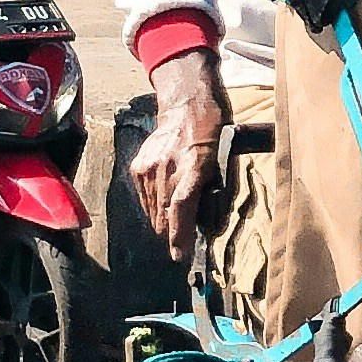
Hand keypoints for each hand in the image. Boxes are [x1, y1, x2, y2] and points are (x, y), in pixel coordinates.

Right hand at [130, 46, 231, 256]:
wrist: (186, 105)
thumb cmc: (213, 134)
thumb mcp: (224, 164)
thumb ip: (217, 197)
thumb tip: (210, 228)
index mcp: (192, 167)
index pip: (181, 208)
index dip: (179, 235)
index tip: (179, 256)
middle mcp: (166, 168)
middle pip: (164, 215)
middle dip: (173, 234)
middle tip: (182, 243)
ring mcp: (147, 167)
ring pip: (152, 211)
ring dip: (163, 220)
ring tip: (175, 217)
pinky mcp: (137, 166)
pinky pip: (144, 198)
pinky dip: (154, 206)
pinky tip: (165, 199)